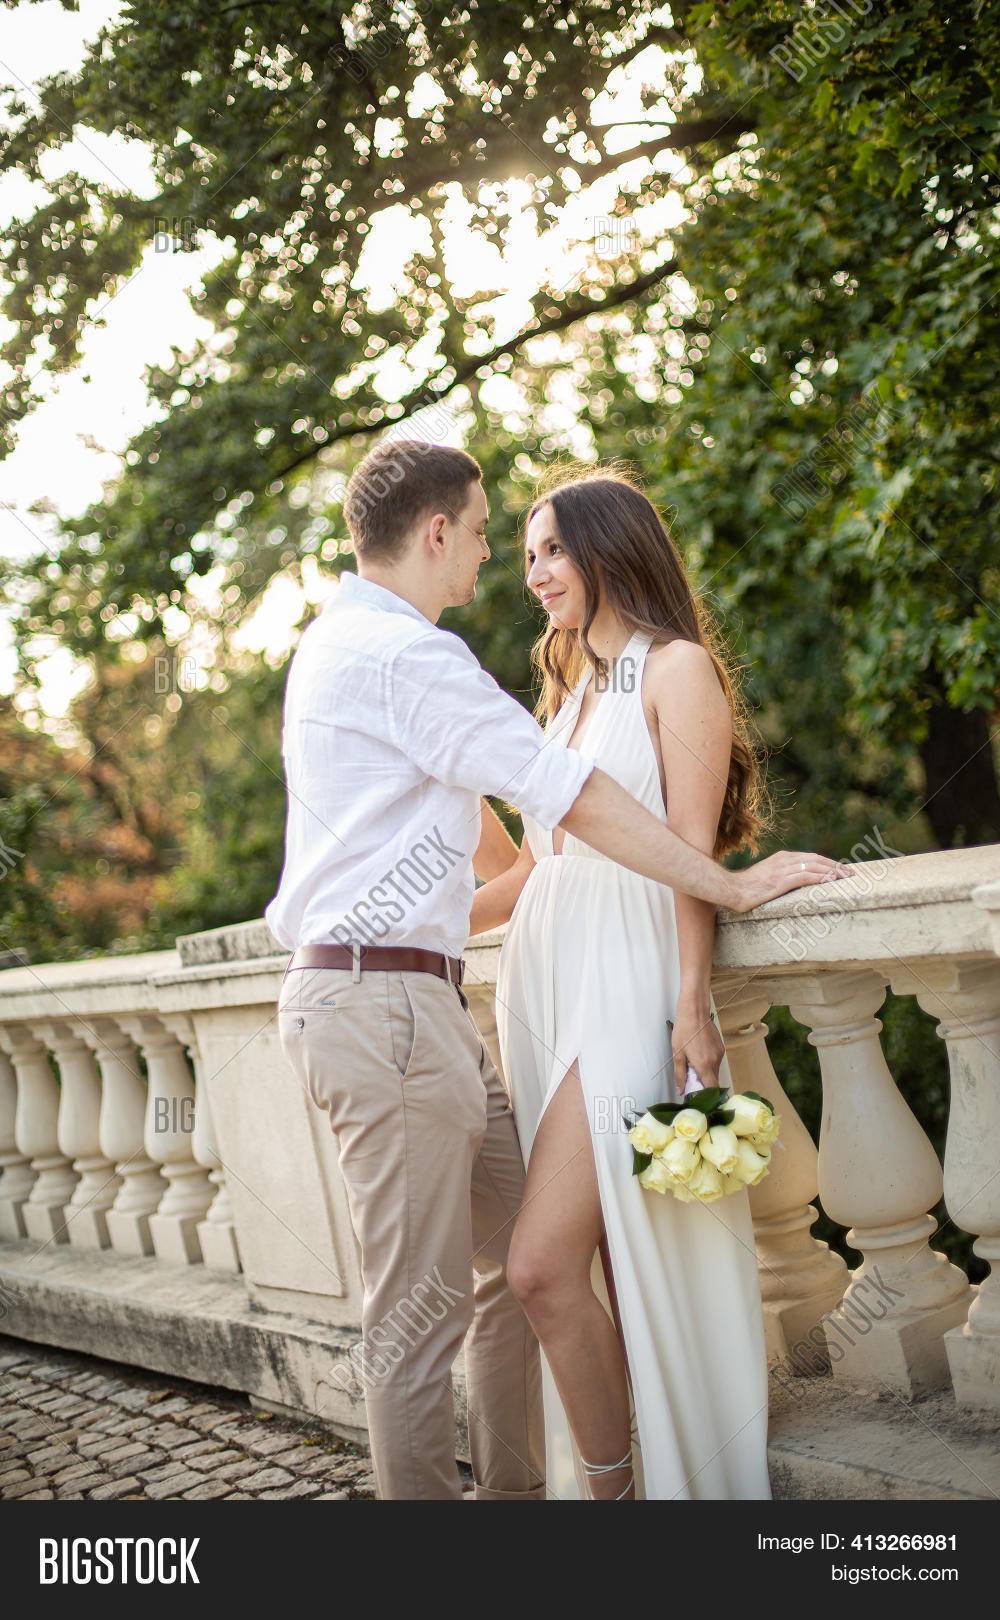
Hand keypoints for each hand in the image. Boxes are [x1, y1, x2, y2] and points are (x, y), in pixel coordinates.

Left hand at [672, 1005, 724, 1094]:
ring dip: (705, 1072)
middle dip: (703, 1083)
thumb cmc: (684, 1030)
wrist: (694, 1012)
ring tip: (693, 1062)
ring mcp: (720, 1053)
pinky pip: (716, 1061)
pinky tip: (699, 1054)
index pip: (712, 1088)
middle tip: (691, 1077)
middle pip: (713, 1080)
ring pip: (715, 1070)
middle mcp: (715, 1060)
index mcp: (704, 1064)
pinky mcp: (721, 1047)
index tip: (699, 1096)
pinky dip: (708, 1062)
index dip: (707, 1095)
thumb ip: (680, 1074)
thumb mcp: (678, 1054)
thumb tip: (681, 1089)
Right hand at [727, 852, 850, 914]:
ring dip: (833, 871)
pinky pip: (806, 876)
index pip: (811, 858)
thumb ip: (781, 877)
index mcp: (782, 858)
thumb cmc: (746, 887)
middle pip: (816, 859)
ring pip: (814, 866)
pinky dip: (820, 877)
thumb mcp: (766, 877)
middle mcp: (784, 860)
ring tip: (846, 878)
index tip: (840, 869)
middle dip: (835, 866)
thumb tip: (794, 885)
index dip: (828, 863)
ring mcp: (782, 869)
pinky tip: (831, 880)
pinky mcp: (781, 880)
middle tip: (850, 873)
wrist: (731, 889)